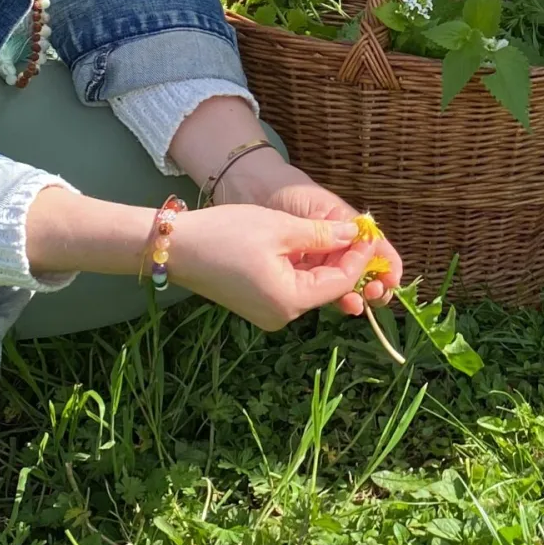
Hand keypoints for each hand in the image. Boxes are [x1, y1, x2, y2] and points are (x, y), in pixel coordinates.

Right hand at [24, 188, 387, 332]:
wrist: (175, 247)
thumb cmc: (226, 235)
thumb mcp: (281, 228)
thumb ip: (322, 236)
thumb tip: (355, 236)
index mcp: (291, 301)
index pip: (340, 282)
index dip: (359, 256)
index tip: (368, 231)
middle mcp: (283, 316)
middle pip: (327, 288)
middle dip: (346, 261)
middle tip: (358, 233)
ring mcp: (268, 313)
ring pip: (310, 287)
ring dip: (324, 263)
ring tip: (337, 235)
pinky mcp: (256, 305)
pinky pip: (291, 287)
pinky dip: (303, 268)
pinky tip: (308, 245)